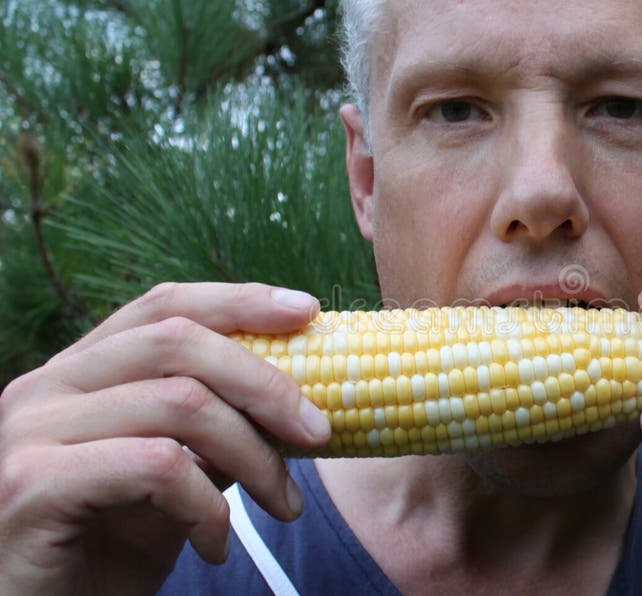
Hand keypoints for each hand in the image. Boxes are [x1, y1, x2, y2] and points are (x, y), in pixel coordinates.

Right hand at [0, 282, 330, 594]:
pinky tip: (217, 546)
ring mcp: (32, 430)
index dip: (240, 301)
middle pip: (178, 343)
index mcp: (79, 371)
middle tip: (319, 432)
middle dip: (265, 384)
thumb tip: (297, 397)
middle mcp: (47, 386)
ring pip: (180, 404)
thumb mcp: (175, 478)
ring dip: (254, 459)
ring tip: (283, 506)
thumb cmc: (107, 551)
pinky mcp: (33, 483)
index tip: (308, 311)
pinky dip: (208, 506)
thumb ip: (214, 429)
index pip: (164, 306)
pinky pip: (157, 467)